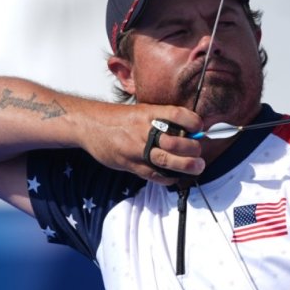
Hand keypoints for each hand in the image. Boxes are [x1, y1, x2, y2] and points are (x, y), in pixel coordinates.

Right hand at [83, 103, 205, 183]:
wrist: (89, 125)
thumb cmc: (118, 119)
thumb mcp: (140, 111)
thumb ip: (161, 120)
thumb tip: (187, 131)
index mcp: (148, 113)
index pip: (177, 114)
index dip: (193, 122)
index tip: (200, 128)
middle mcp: (143, 130)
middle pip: (176, 141)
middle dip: (193, 149)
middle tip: (199, 152)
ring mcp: (136, 149)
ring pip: (167, 160)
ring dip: (186, 165)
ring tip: (198, 166)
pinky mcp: (130, 164)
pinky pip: (154, 174)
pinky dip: (168, 177)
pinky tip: (175, 175)